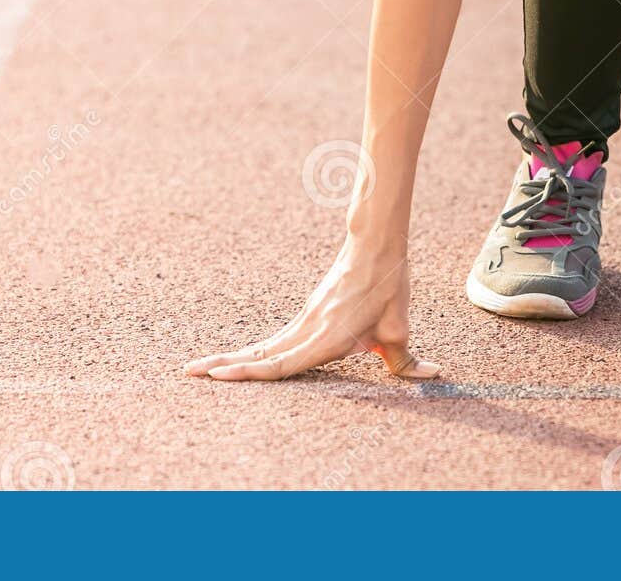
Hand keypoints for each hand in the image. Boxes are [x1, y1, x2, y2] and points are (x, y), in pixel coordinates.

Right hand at [185, 233, 440, 381]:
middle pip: (260, 354)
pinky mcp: (306, 316)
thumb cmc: (387, 287)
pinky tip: (237, 360)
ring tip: (198, 368)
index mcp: (327, 337)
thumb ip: (407, 360)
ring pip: (263, 347)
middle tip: (188, 372)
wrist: (376, 246)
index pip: (282, 362)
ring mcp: (304, 322)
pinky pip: (274, 340)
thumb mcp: (400, 328)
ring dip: (230, 358)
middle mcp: (308, 330)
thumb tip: (432, 375)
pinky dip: (252, 353)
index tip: (219, 375)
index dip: (251, 372)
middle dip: (224, 365)